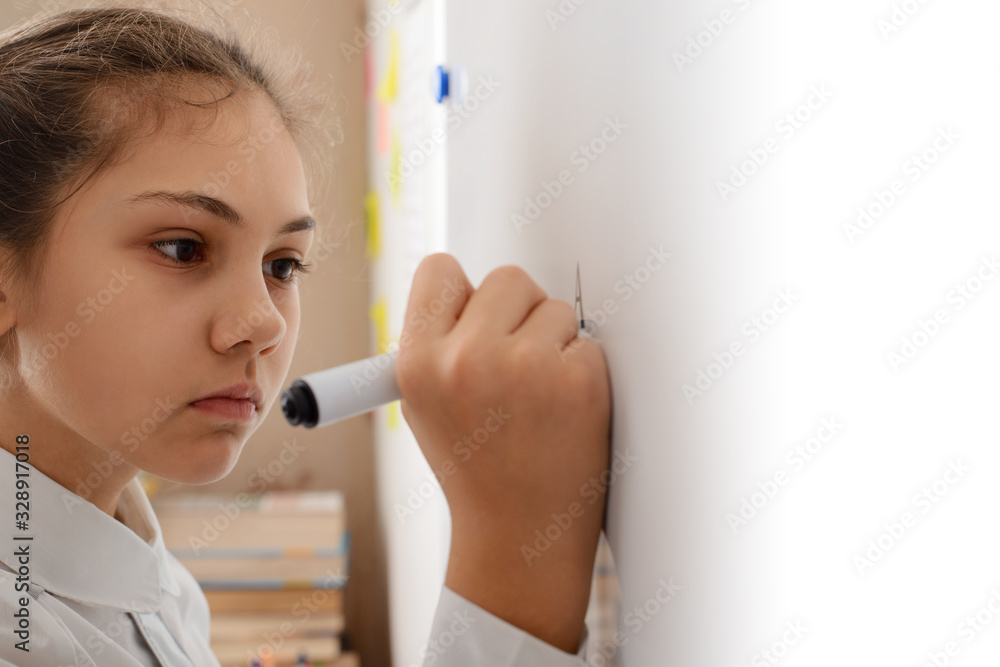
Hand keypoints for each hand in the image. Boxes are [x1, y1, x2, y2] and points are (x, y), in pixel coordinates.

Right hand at [395, 253, 611, 652]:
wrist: (520, 536)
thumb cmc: (475, 472)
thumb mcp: (423, 408)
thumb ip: (437, 344)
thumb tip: (465, 289)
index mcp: (419, 363)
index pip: (440, 270)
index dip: (463, 292)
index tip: (477, 311)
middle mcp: (468, 359)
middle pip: (507, 279)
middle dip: (518, 313)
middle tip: (517, 362)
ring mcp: (527, 368)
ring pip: (555, 308)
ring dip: (554, 341)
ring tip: (539, 397)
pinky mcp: (579, 381)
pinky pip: (588, 341)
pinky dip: (583, 368)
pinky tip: (565, 410)